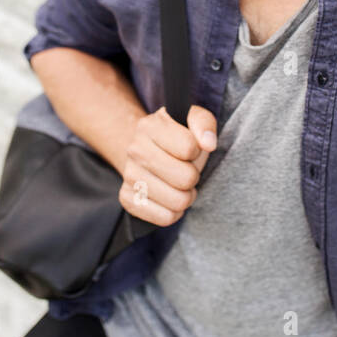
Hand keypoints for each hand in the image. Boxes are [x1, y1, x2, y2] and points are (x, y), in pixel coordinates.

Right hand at [118, 104, 217, 225]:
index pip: (190, 148)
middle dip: (193, 176)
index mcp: (149, 126)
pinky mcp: (127, 199)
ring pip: (178, 201)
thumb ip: (204, 123)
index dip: (197, 152)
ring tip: (179, 184)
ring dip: (186, 196)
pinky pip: (165, 218)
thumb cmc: (175, 136)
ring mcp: (128, 175)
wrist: (144, 150)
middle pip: (186, 178)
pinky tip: (169, 198)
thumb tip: (208, 143)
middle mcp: (134, 150)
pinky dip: (174, 212)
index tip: (190, 150)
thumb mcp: (191, 118)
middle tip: (187, 170)